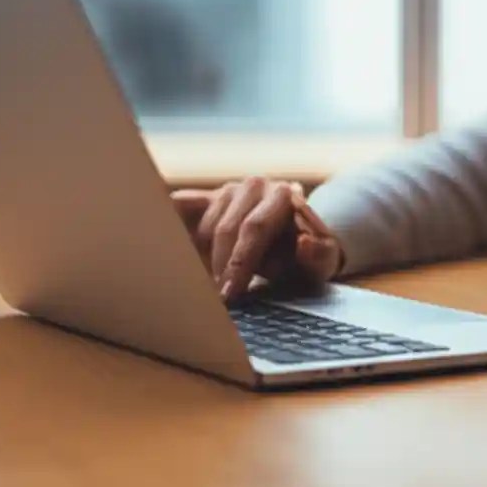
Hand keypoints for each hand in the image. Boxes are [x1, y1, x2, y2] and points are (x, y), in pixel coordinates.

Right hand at [172, 177, 343, 301]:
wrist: (296, 241)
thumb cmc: (308, 257)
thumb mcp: (322, 262)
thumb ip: (319, 256)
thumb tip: (304, 243)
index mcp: (283, 196)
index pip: (254, 228)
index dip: (239, 262)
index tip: (229, 293)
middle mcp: (254, 186)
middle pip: (225, 229)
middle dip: (220, 267)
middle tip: (218, 299)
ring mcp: (227, 191)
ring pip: (204, 229)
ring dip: (208, 259)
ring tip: (221, 282)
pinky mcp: (205, 199)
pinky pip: (181, 210)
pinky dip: (172, 227)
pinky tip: (164, 242)